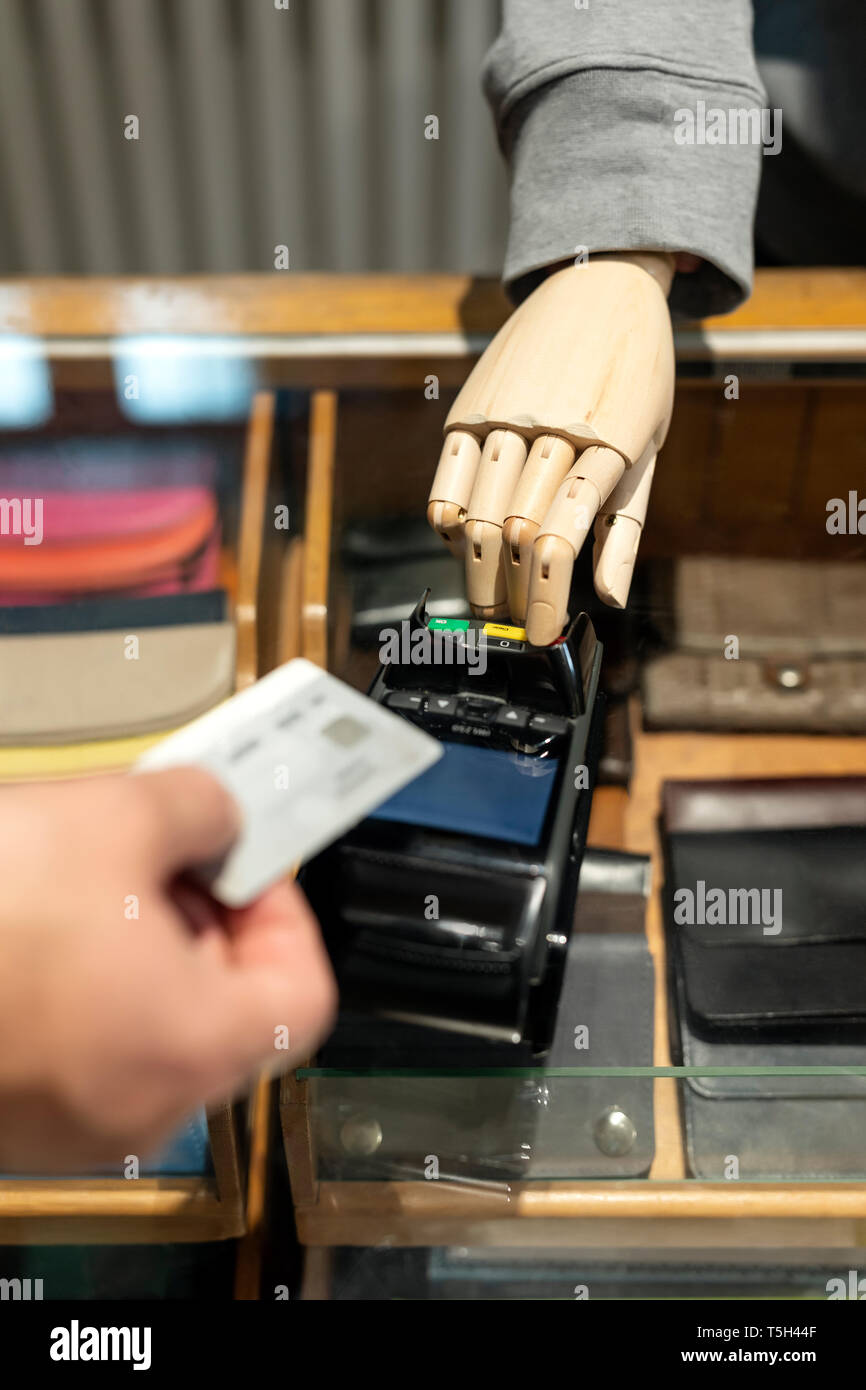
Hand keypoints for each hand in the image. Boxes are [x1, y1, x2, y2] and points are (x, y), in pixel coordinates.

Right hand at [0, 768, 335, 1170]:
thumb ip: (202, 807)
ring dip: (135, 946)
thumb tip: (223, 812)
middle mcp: (141, 1104)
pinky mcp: (9, 1112)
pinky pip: (78, 1044)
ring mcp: (70, 1121)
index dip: (284, 913)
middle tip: (164, 852)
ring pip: (145, 1024)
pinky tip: (30, 921)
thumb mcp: (112, 816)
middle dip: (201, 916)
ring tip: (85, 875)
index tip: (244, 862)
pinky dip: (78, 984)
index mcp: (194, 1044)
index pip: (302, 993)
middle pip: (224, 1008)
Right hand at [427, 253, 675, 642]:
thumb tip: (611, 598)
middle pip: (517, 532)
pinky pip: (445, 478)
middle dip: (513, 594)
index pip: (564, 536)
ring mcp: (504, 413)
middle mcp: (551, 424)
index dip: (548, 597)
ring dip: (479, 571)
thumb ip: (626, 524)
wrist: (600, 281)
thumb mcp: (650, 444)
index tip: (543, 636)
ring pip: (478, 512)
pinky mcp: (469, 405)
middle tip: (515, 628)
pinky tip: (462, 546)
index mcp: (609, 439)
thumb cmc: (634, 370)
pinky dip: (448, 523)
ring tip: (489, 602)